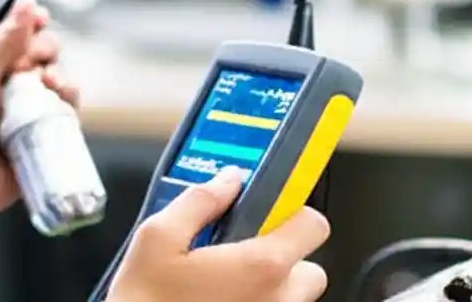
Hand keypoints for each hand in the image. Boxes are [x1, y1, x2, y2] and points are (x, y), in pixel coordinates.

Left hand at [0, 0, 77, 250]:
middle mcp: (15, 89)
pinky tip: (63, 101)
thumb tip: (27, 2)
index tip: (42, 17)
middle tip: (35, 60)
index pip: (21, 39)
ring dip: (61, 76)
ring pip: (61, 84)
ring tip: (50, 83)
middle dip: (47, 50)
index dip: (34, 25)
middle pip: (46, 57)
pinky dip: (70, 103)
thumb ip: (5, 42)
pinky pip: (68, 115)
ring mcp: (32, 113)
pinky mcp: (46, 138)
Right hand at [107, 168, 329, 301]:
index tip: (269, 210)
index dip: (293, 213)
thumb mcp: (158, 239)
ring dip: (270, 287)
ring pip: (290, 299)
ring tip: (226, 283)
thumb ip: (200, 201)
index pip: (313, 225)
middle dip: (284, 257)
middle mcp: (276, 301)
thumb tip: (227, 181)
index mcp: (261, 266)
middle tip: (243, 252)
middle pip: (309, 270)